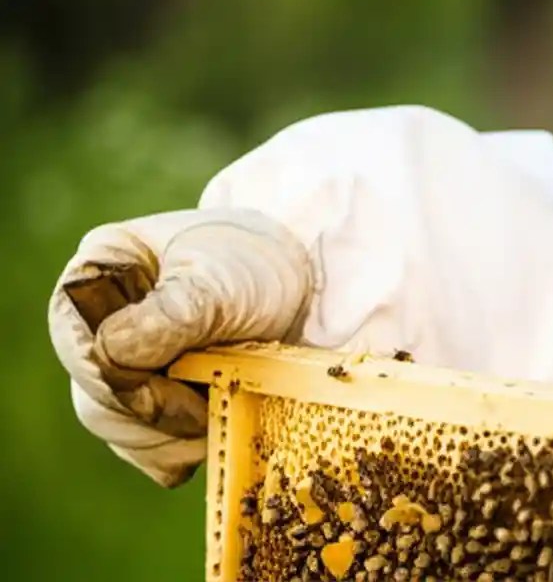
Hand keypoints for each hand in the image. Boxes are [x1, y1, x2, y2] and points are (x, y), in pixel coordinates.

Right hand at [49, 209, 312, 486]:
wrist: (310, 291)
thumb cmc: (260, 268)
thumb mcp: (223, 282)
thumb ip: (172, 315)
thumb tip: (112, 355)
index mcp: (99, 272)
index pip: (77, 340)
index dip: (118, 375)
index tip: (177, 379)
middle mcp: (97, 324)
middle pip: (96, 397)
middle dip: (158, 412)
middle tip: (213, 401)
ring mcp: (124, 369)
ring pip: (121, 430)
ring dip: (177, 434)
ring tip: (226, 407)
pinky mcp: (154, 405)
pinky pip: (150, 450)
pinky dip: (186, 449)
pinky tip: (221, 426)